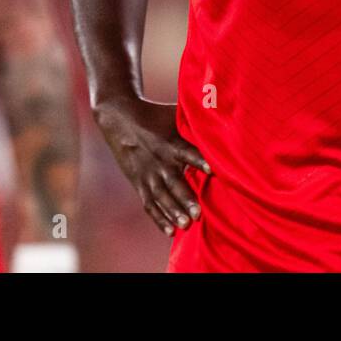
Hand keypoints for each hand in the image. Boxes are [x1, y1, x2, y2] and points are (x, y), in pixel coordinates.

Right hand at [93, 96, 210, 235]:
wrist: (119, 118)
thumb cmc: (155, 115)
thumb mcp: (174, 113)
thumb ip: (195, 119)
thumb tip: (221, 109)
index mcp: (171, 142)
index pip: (187, 152)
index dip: (199, 161)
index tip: (211, 170)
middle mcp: (159, 160)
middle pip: (173, 181)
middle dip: (186, 198)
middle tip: (198, 213)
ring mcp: (148, 174)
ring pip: (161, 196)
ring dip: (173, 211)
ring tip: (185, 225)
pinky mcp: (138, 183)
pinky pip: (149, 204)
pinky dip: (159, 218)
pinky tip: (169, 231)